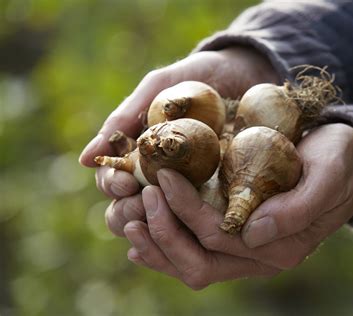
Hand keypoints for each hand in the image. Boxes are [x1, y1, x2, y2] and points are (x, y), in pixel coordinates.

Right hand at [79, 47, 279, 234]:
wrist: (243, 74)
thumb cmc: (195, 78)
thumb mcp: (158, 89)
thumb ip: (123, 118)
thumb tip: (84, 160)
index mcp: (137, 156)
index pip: (112, 183)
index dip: (112, 186)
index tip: (126, 182)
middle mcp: (158, 179)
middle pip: (128, 211)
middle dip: (128, 212)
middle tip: (144, 202)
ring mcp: (188, 190)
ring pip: (160, 223)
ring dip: (156, 224)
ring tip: (170, 213)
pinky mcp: (219, 196)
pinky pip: (202, 220)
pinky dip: (194, 226)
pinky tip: (197, 226)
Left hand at [123, 124, 352, 288]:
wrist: (344, 160)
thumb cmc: (337, 162)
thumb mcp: (328, 176)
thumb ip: (297, 208)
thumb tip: (253, 233)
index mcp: (281, 245)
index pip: (219, 237)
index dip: (186, 210)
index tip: (165, 176)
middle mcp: (260, 257)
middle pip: (198, 260)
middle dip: (163, 231)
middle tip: (141, 196)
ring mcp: (246, 252)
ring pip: (191, 263)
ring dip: (157, 244)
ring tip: (128, 219)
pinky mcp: (237, 239)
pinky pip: (195, 253)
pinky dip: (165, 247)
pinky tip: (142, 234)